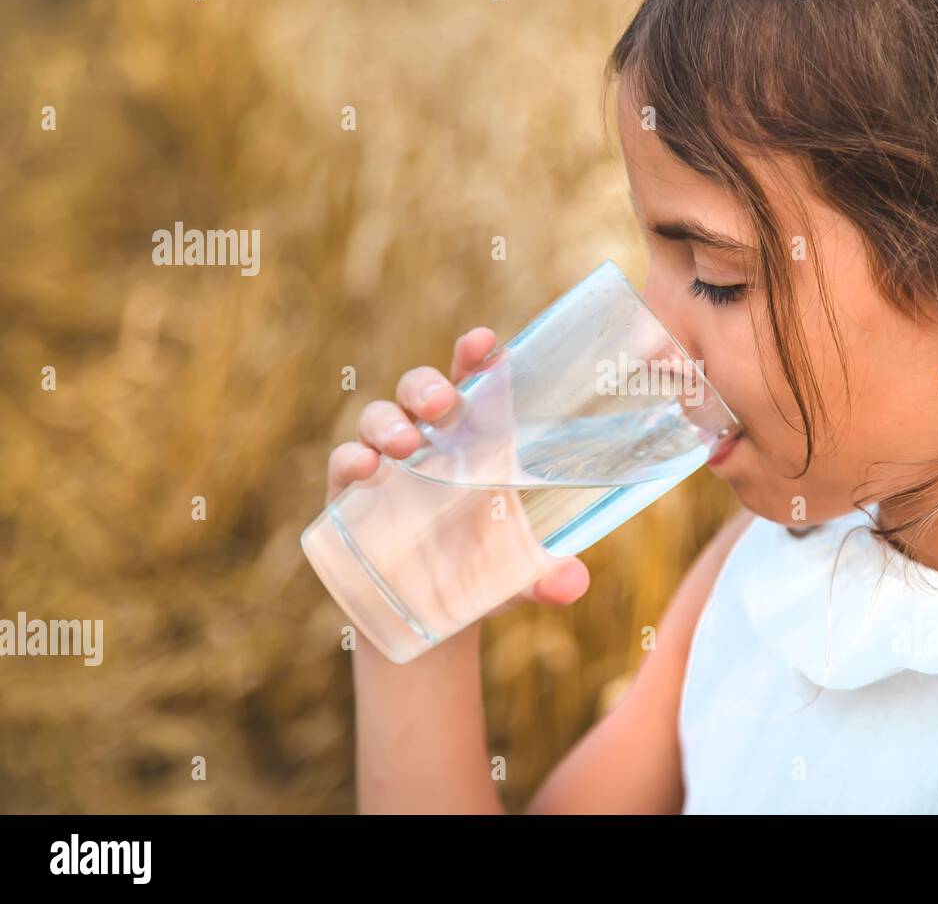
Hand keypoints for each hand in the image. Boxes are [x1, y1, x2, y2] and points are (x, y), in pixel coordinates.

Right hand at [323, 326, 590, 614]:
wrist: (428, 616)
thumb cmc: (481, 572)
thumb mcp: (518, 576)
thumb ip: (547, 578)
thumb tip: (573, 584)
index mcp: (475, 440)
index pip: (475, 384)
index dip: (476, 358)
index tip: (485, 342)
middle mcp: (429, 441)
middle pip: (421, 391)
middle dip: (427, 386)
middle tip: (440, 404)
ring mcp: (387, 464)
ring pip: (379, 417)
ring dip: (388, 421)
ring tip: (404, 442)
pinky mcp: (350, 495)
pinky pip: (343, 462)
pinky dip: (349, 459)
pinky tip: (362, 468)